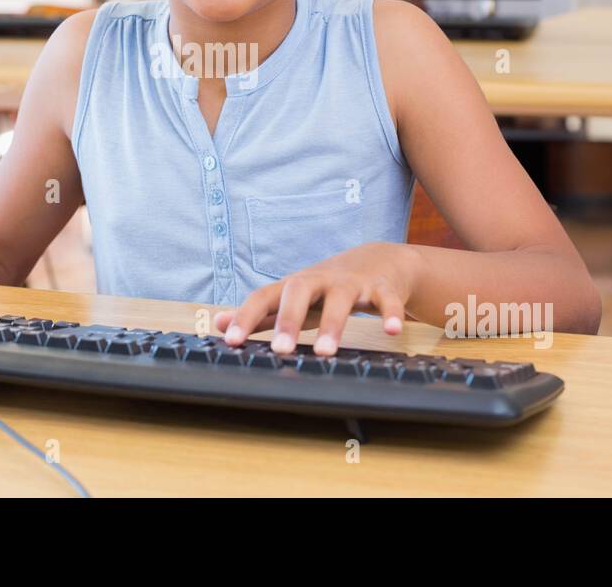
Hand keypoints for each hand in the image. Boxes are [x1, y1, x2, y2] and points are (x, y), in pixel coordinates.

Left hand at [213, 242, 416, 355]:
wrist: (379, 260)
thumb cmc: (327, 287)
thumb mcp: (292, 297)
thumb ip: (260, 313)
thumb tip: (218, 323)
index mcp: (294, 286)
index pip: (263, 297)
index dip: (245, 318)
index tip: (231, 342)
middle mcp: (320, 281)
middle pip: (299, 291)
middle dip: (288, 320)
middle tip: (280, 350)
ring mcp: (352, 283)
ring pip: (341, 300)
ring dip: (334, 325)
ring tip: (326, 352)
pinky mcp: (382, 289)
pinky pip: (386, 301)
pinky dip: (391, 314)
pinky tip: (393, 331)